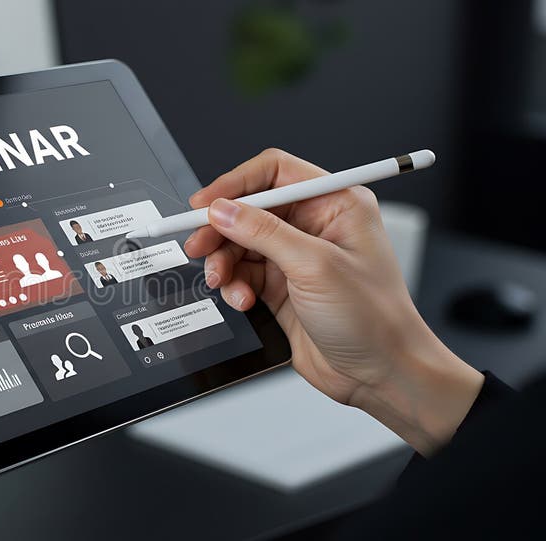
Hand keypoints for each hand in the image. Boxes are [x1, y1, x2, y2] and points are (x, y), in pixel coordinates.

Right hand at [184, 148, 483, 455]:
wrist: (380, 374)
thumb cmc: (374, 319)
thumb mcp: (314, 266)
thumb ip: (263, 233)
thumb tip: (223, 210)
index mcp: (335, 204)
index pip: (274, 173)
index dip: (236, 184)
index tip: (205, 204)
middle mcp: (315, 225)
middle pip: (249, 209)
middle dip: (221, 229)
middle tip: (197, 245)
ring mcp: (297, 256)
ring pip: (240, 244)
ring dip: (224, 263)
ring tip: (221, 282)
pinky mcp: (282, 286)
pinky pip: (242, 275)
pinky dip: (234, 287)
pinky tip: (243, 302)